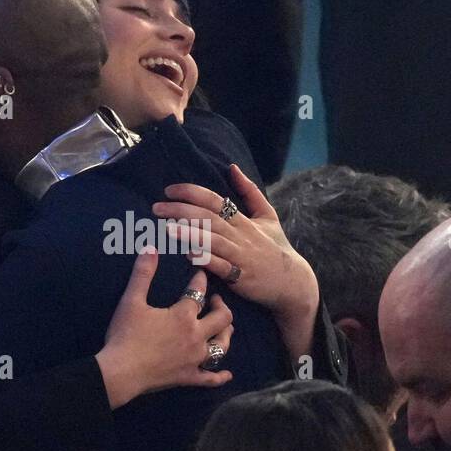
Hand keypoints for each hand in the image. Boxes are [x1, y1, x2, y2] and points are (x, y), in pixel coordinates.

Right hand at [94, 250, 234, 408]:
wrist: (121, 372)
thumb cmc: (126, 335)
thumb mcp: (131, 301)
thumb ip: (143, 274)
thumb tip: (150, 248)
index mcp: (183, 315)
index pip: (198, 292)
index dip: (200, 280)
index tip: (200, 274)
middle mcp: (196, 336)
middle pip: (222, 319)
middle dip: (222, 307)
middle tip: (216, 300)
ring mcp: (194, 359)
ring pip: (221, 346)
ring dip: (226, 336)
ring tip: (225, 329)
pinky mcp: (188, 377)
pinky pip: (210, 378)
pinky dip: (220, 377)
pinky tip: (227, 374)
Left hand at [154, 163, 319, 360]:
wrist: (292, 282)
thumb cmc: (275, 247)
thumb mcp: (267, 215)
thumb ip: (249, 191)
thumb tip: (232, 168)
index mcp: (244, 220)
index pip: (215, 200)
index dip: (192, 192)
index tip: (169, 190)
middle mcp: (241, 235)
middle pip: (209, 218)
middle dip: (182, 210)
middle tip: (157, 208)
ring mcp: (241, 256)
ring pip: (214, 240)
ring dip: (191, 233)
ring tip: (168, 228)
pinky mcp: (241, 277)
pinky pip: (222, 267)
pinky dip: (207, 260)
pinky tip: (189, 256)